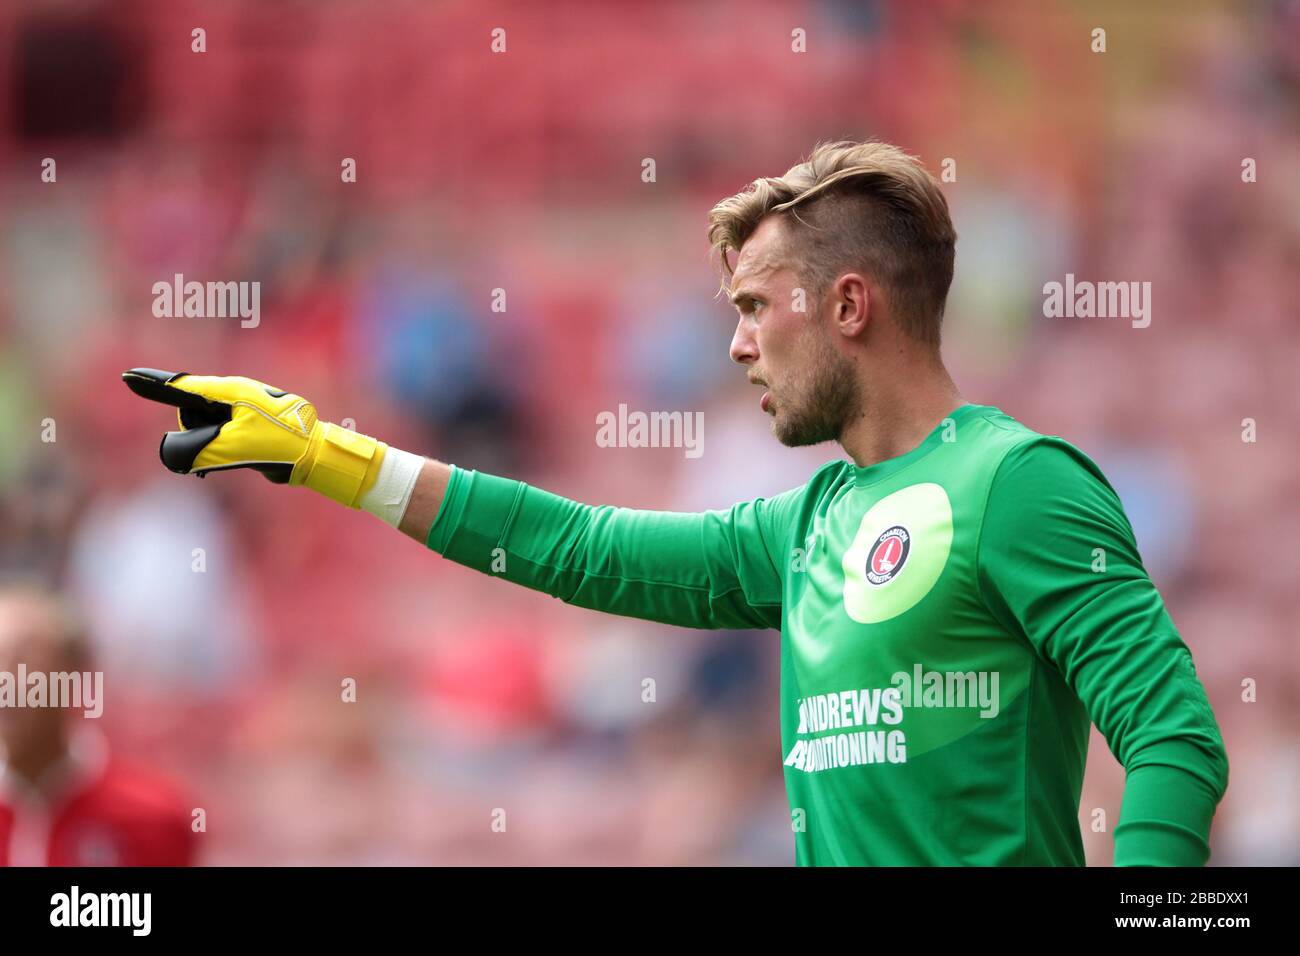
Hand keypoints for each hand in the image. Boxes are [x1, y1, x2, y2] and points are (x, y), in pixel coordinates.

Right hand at [122, 368, 385, 506]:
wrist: (313, 453)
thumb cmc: (278, 444)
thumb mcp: (233, 447)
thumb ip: (197, 449)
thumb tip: (172, 453)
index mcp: (230, 391)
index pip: (183, 387)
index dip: (154, 384)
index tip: (128, 377)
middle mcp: (235, 394)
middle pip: (193, 410)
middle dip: (195, 432)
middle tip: (223, 449)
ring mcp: (242, 408)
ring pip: (206, 425)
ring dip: (209, 445)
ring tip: (237, 456)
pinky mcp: (248, 424)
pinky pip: (220, 435)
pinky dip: (219, 449)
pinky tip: (227, 464)